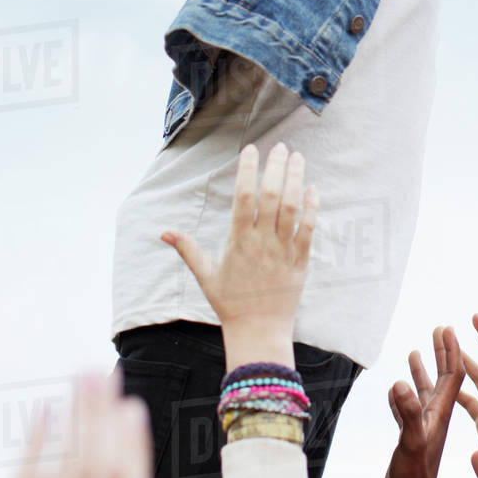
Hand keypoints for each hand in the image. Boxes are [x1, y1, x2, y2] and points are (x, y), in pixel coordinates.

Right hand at [162, 143, 317, 368]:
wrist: (258, 331)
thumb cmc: (230, 304)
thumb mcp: (205, 276)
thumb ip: (188, 249)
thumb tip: (163, 232)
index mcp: (237, 241)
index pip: (243, 197)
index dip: (247, 170)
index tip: (251, 150)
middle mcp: (261, 242)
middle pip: (270, 196)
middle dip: (276, 168)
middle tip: (281, 146)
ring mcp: (283, 250)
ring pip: (291, 209)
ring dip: (296, 181)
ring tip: (298, 158)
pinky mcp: (300, 261)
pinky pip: (308, 230)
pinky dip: (312, 209)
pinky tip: (313, 189)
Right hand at [385, 327, 465, 477]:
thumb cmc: (415, 474)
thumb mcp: (411, 440)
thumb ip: (407, 413)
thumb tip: (401, 383)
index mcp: (443, 411)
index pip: (455, 373)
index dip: (453, 349)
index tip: (448, 328)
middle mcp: (438, 415)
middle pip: (445, 376)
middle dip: (443, 352)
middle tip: (439, 329)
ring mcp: (426, 426)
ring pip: (427, 391)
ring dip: (425, 370)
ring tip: (417, 352)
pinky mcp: (414, 437)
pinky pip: (412, 408)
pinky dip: (406, 394)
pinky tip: (398, 388)